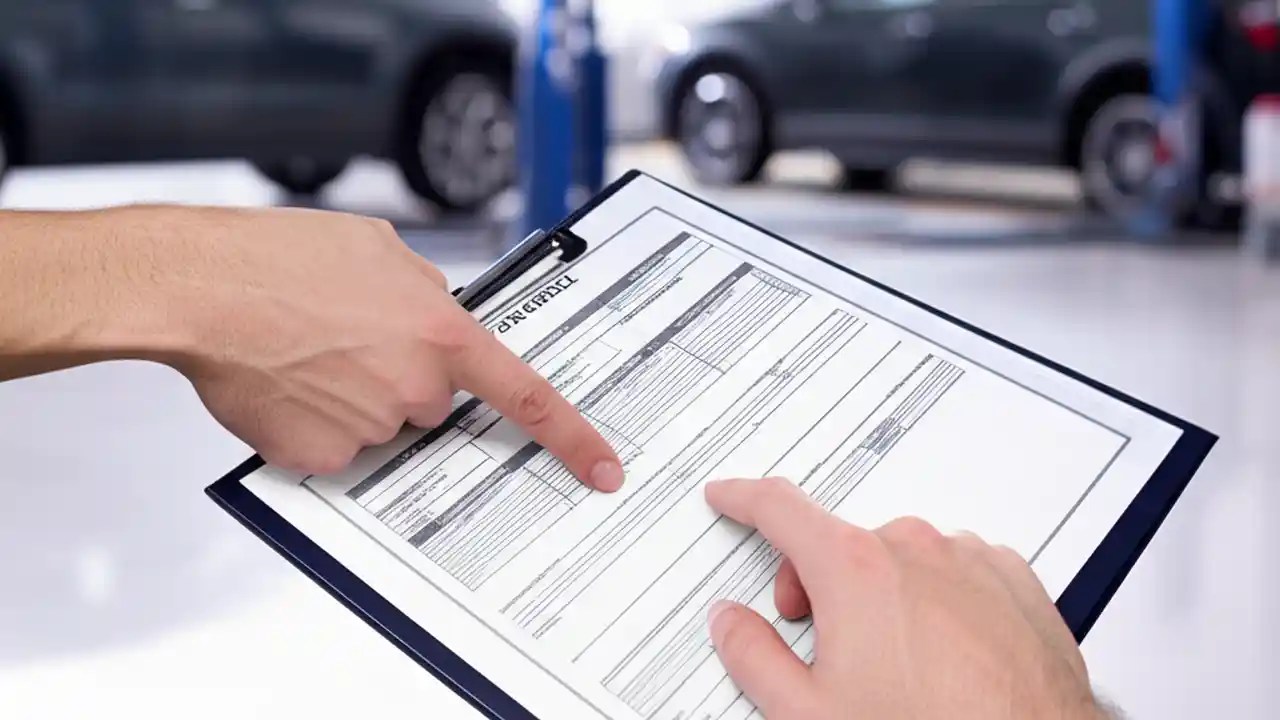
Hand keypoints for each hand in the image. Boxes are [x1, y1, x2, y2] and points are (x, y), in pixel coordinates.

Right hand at [146, 206, 621, 486]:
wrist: (203, 289)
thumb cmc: (282, 259)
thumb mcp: (379, 250)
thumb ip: (426, 288)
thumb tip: (438, 309)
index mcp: (441, 334)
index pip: (526, 396)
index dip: (572, 437)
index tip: (603, 469)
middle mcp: (415, 387)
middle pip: (430, 402)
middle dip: (402, 375)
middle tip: (351, 337)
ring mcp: (369, 427)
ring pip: (379, 422)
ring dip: (354, 394)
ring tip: (306, 348)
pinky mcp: (321, 456)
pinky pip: (334, 444)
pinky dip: (315, 421)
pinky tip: (288, 381)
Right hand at [703, 478, 1101, 719]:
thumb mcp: (808, 713)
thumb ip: (753, 657)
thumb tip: (732, 624)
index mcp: (855, 569)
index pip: (779, 508)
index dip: (744, 499)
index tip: (730, 497)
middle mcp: (914, 549)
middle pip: (841, 543)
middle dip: (818, 584)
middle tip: (821, 643)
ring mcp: (969, 561)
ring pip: (902, 558)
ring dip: (883, 593)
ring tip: (895, 663)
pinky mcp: (1013, 581)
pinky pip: (957, 570)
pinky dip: (937, 597)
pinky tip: (941, 655)